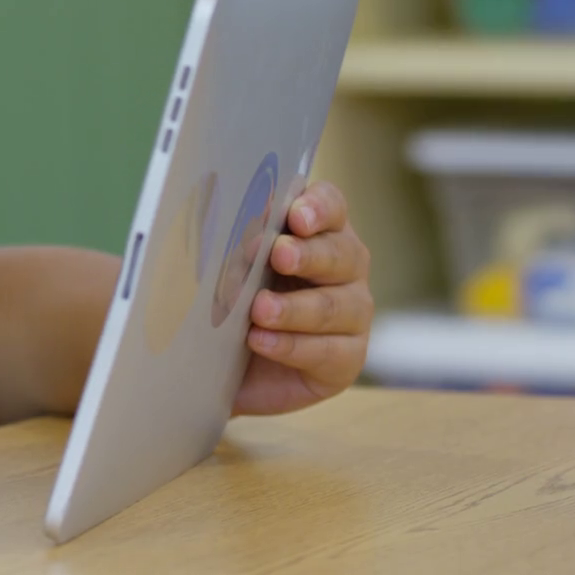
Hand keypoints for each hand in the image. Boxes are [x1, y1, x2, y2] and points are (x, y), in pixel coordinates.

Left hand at [233, 182, 372, 415]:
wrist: (221, 368)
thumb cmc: (229, 303)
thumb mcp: (226, 269)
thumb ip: (238, 243)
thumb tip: (233, 218)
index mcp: (317, 232)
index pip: (330, 206)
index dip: (317, 207)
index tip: (295, 216)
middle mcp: (345, 267)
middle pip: (340, 253)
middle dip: (307, 254)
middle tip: (278, 255)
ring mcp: (353, 313)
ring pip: (334, 306)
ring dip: (294, 307)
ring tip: (260, 310)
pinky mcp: (348, 357)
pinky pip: (328, 351)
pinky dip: (291, 346)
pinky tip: (261, 341)